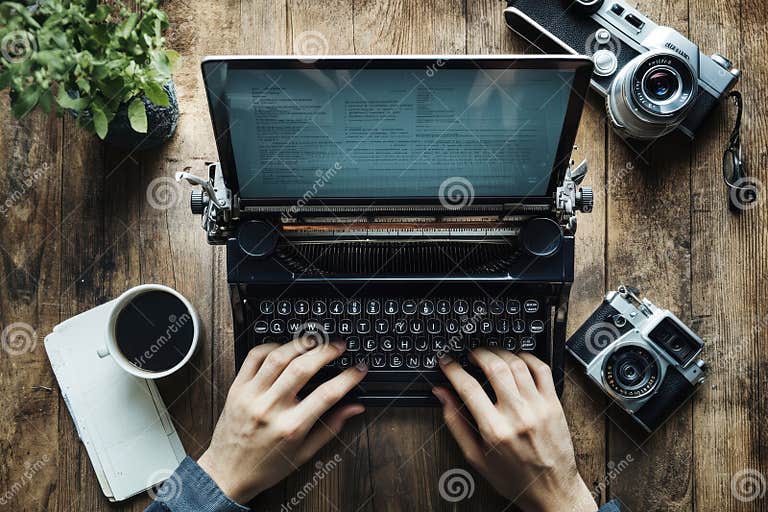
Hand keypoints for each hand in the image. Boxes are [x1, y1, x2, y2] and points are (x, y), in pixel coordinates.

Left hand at [197, 339, 366, 503]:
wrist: (227, 473)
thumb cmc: (267, 466)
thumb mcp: (305, 453)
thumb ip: (331, 427)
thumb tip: (355, 407)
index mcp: (290, 428)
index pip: (327, 394)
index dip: (348, 378)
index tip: (358, 368)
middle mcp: (270, 409)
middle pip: (302, 368)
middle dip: (326, 352)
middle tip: (338, 346)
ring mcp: (251, 396)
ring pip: (278, 357)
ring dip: (301, 343)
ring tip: (316, 340)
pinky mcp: (236, 388)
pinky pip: (254, 357)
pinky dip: (272, 346)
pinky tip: (285, 347)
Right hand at [433, 348, 596, 511]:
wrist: (551, 490)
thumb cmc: (513, 477)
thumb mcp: (475, 456)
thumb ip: (455, 422)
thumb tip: (441, 394)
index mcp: (494, 430)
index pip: (468, 387)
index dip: (453, 369)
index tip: (447, 362)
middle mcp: (517, 416)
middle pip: (494, 367)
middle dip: (477, 353)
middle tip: (470, 354)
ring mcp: (538, 408)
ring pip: (517, 364)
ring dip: (500, 352)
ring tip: (490, 355)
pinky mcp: (553, 405)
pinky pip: (542, 369)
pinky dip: (527, 357)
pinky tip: (517, 359)